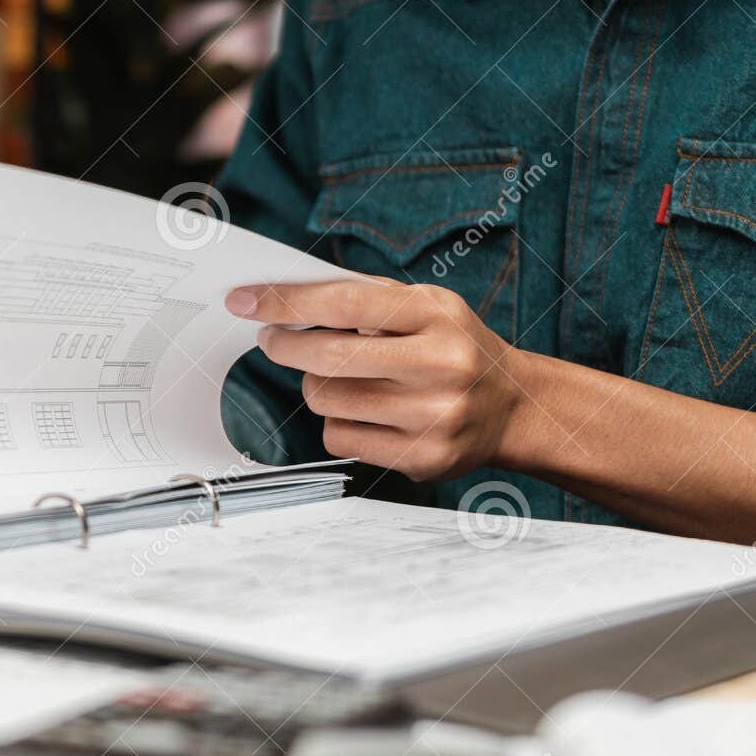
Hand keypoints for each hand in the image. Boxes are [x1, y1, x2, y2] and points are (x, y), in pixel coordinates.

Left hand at [226, 279, 530, 480]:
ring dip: (315, 386)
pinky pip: (339, 438)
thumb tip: (284, 297)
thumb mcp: (425, 305)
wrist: (511, 406)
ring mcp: (433, 417)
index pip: (344, 304)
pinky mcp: (423, 458)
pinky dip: (337, 421)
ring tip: (338, 377)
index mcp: (437, 315)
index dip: (285, 302)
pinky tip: (363, 411)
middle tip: (272, 338)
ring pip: (326, 401)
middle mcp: (440, 365)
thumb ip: (364, 298)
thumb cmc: (451, 346)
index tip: (244, 301)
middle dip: (285, 346)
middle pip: (327, 360)